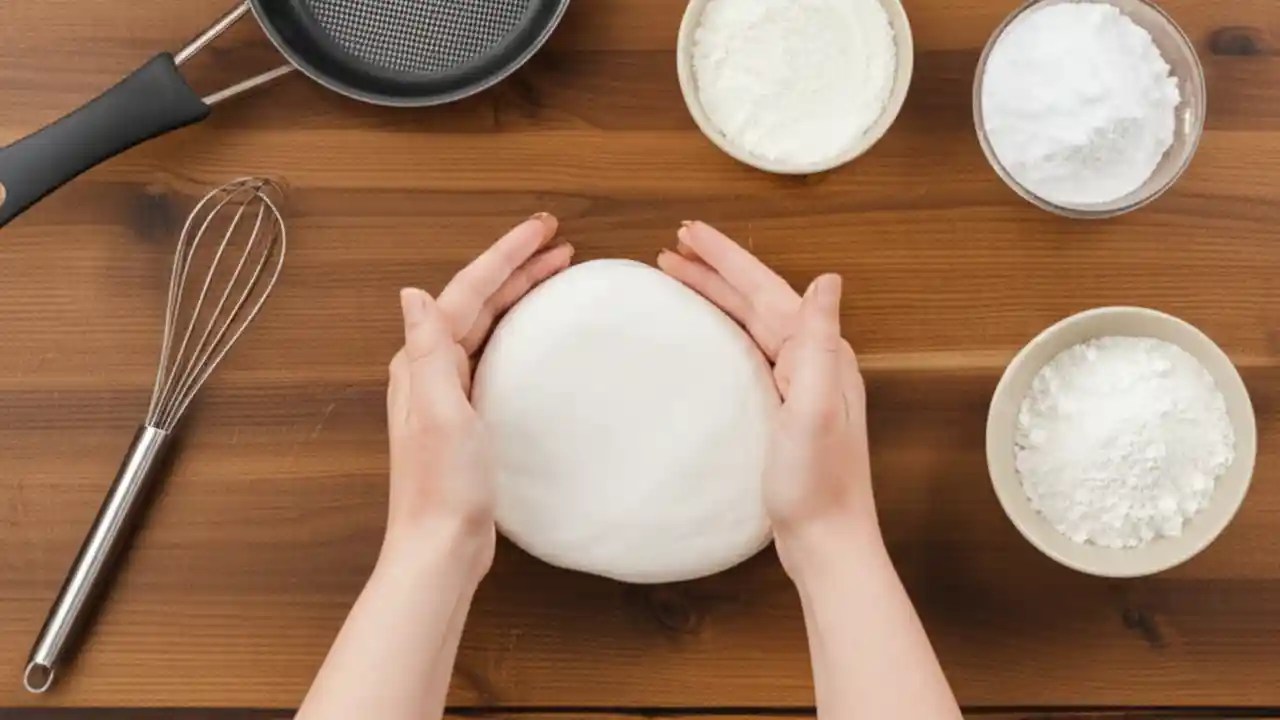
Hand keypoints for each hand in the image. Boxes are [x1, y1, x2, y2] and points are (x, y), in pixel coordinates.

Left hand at [385, 213, 572, 575]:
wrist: (441, 547)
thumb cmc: (444, 487)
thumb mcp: (441, 413)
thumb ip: (427, 351)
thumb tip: (411, 293)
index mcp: (423, 362)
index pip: (467, 291)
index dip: (505, 255)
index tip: (543, 228)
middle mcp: (430, 370)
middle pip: (478, 301)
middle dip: (516, 266)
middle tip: (558, 240)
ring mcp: (447, 392)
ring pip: (487, 323)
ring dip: (518, 293)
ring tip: (554, 271)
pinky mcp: (465, 414)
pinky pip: (493, 352)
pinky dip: (515, 329)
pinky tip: (533, 331)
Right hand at [657, 222, 874, 575]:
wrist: (826, 541)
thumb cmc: (817, 483)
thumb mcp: (816, 409)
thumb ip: (821, 342)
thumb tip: (829, 279)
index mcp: (821, 353)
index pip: (766, 289)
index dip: (727, 258)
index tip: (689, 232)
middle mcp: (814, 360)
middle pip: (756, 299)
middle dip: (716, 269)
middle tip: (672, 245)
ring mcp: (799, 384)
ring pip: (750, 322)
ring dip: (717, 295)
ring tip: (678, 275)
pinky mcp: (784, 407)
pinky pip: (749, 350)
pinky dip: (723, 330)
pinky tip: (707, 332)